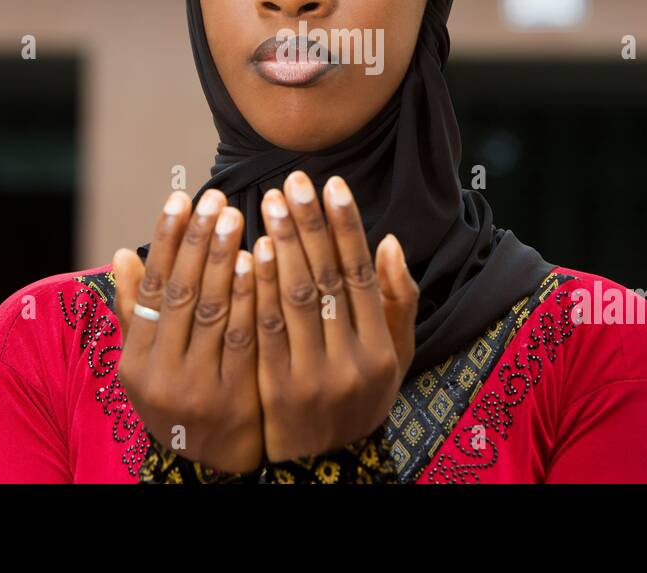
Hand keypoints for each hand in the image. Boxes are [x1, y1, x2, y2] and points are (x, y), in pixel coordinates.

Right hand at [111, 188, 262, 474]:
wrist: (210, 465)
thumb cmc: (180, 398)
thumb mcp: (147, 363)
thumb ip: (136, 312)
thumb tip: (121, 254)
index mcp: (135, 359)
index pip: (150, 288)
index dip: (165, 240)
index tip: (180, 198)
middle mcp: (159, 372)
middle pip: (179, 293)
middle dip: (197, 240)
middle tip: (214, 197)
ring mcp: (197, 386)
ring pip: (209, 311)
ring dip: (222, 259)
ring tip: (235, 216)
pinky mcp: (234, 397)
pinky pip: (242, 337)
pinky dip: (248, 296)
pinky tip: (258, 261)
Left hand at [253, 170, 419, 462]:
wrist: (328, 464)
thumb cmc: (361, 396)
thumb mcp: (396, 355)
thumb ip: (397, 300)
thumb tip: (389, 241)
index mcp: (382, 347)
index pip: (363, 274)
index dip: (346, 227)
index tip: (331, 184)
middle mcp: (352, 360)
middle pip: (329, 280)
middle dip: (309, 226)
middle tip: (292, 182)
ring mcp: (314, 376)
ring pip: (297, 301)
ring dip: (282, 246)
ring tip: (268, 203)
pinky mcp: (277, 390)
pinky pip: (265, 330)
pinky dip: (258, 288)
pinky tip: (249, 253)